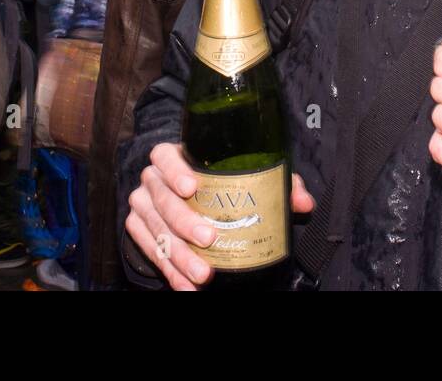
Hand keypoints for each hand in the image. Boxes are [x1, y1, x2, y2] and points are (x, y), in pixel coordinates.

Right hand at [126, 142, 314, 290]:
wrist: (182, 196)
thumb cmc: (218, 181)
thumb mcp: (245, 175)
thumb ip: (275, 183)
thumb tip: (302, 202)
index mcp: (174, 157)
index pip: (165, 156)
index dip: (174, 170)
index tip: (191, 186)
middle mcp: (153, 179)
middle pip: (162, 199)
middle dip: (184, 222)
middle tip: (209, 239)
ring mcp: (143, 204)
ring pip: (157, 230)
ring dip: (179, 255)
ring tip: (202, 274)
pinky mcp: (138, 228)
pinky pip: (150, 251)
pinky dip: (169, 270)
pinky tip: (186, 285)